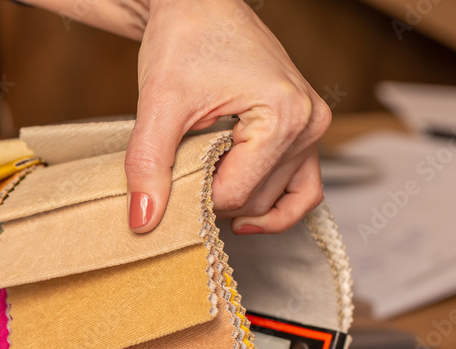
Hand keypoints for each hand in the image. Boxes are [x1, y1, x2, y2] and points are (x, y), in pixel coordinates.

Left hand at [124, 0, 330, 234]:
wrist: (199, 4)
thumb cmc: (184, 39)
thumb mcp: (158, 104)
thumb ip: (149, 164)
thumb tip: (143, 221)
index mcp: (284, 115)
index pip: (235, 193)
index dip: (194, 197)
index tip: (166, 180)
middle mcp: (309, 123)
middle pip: (255, 200)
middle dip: (212, 197)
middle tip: (178, 174)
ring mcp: (312, 128)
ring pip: (277, 200)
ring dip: (237, 201)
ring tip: (202, 186)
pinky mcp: (304, 129)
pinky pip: (301, 189)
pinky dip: (273, 207)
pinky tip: (240, 216)